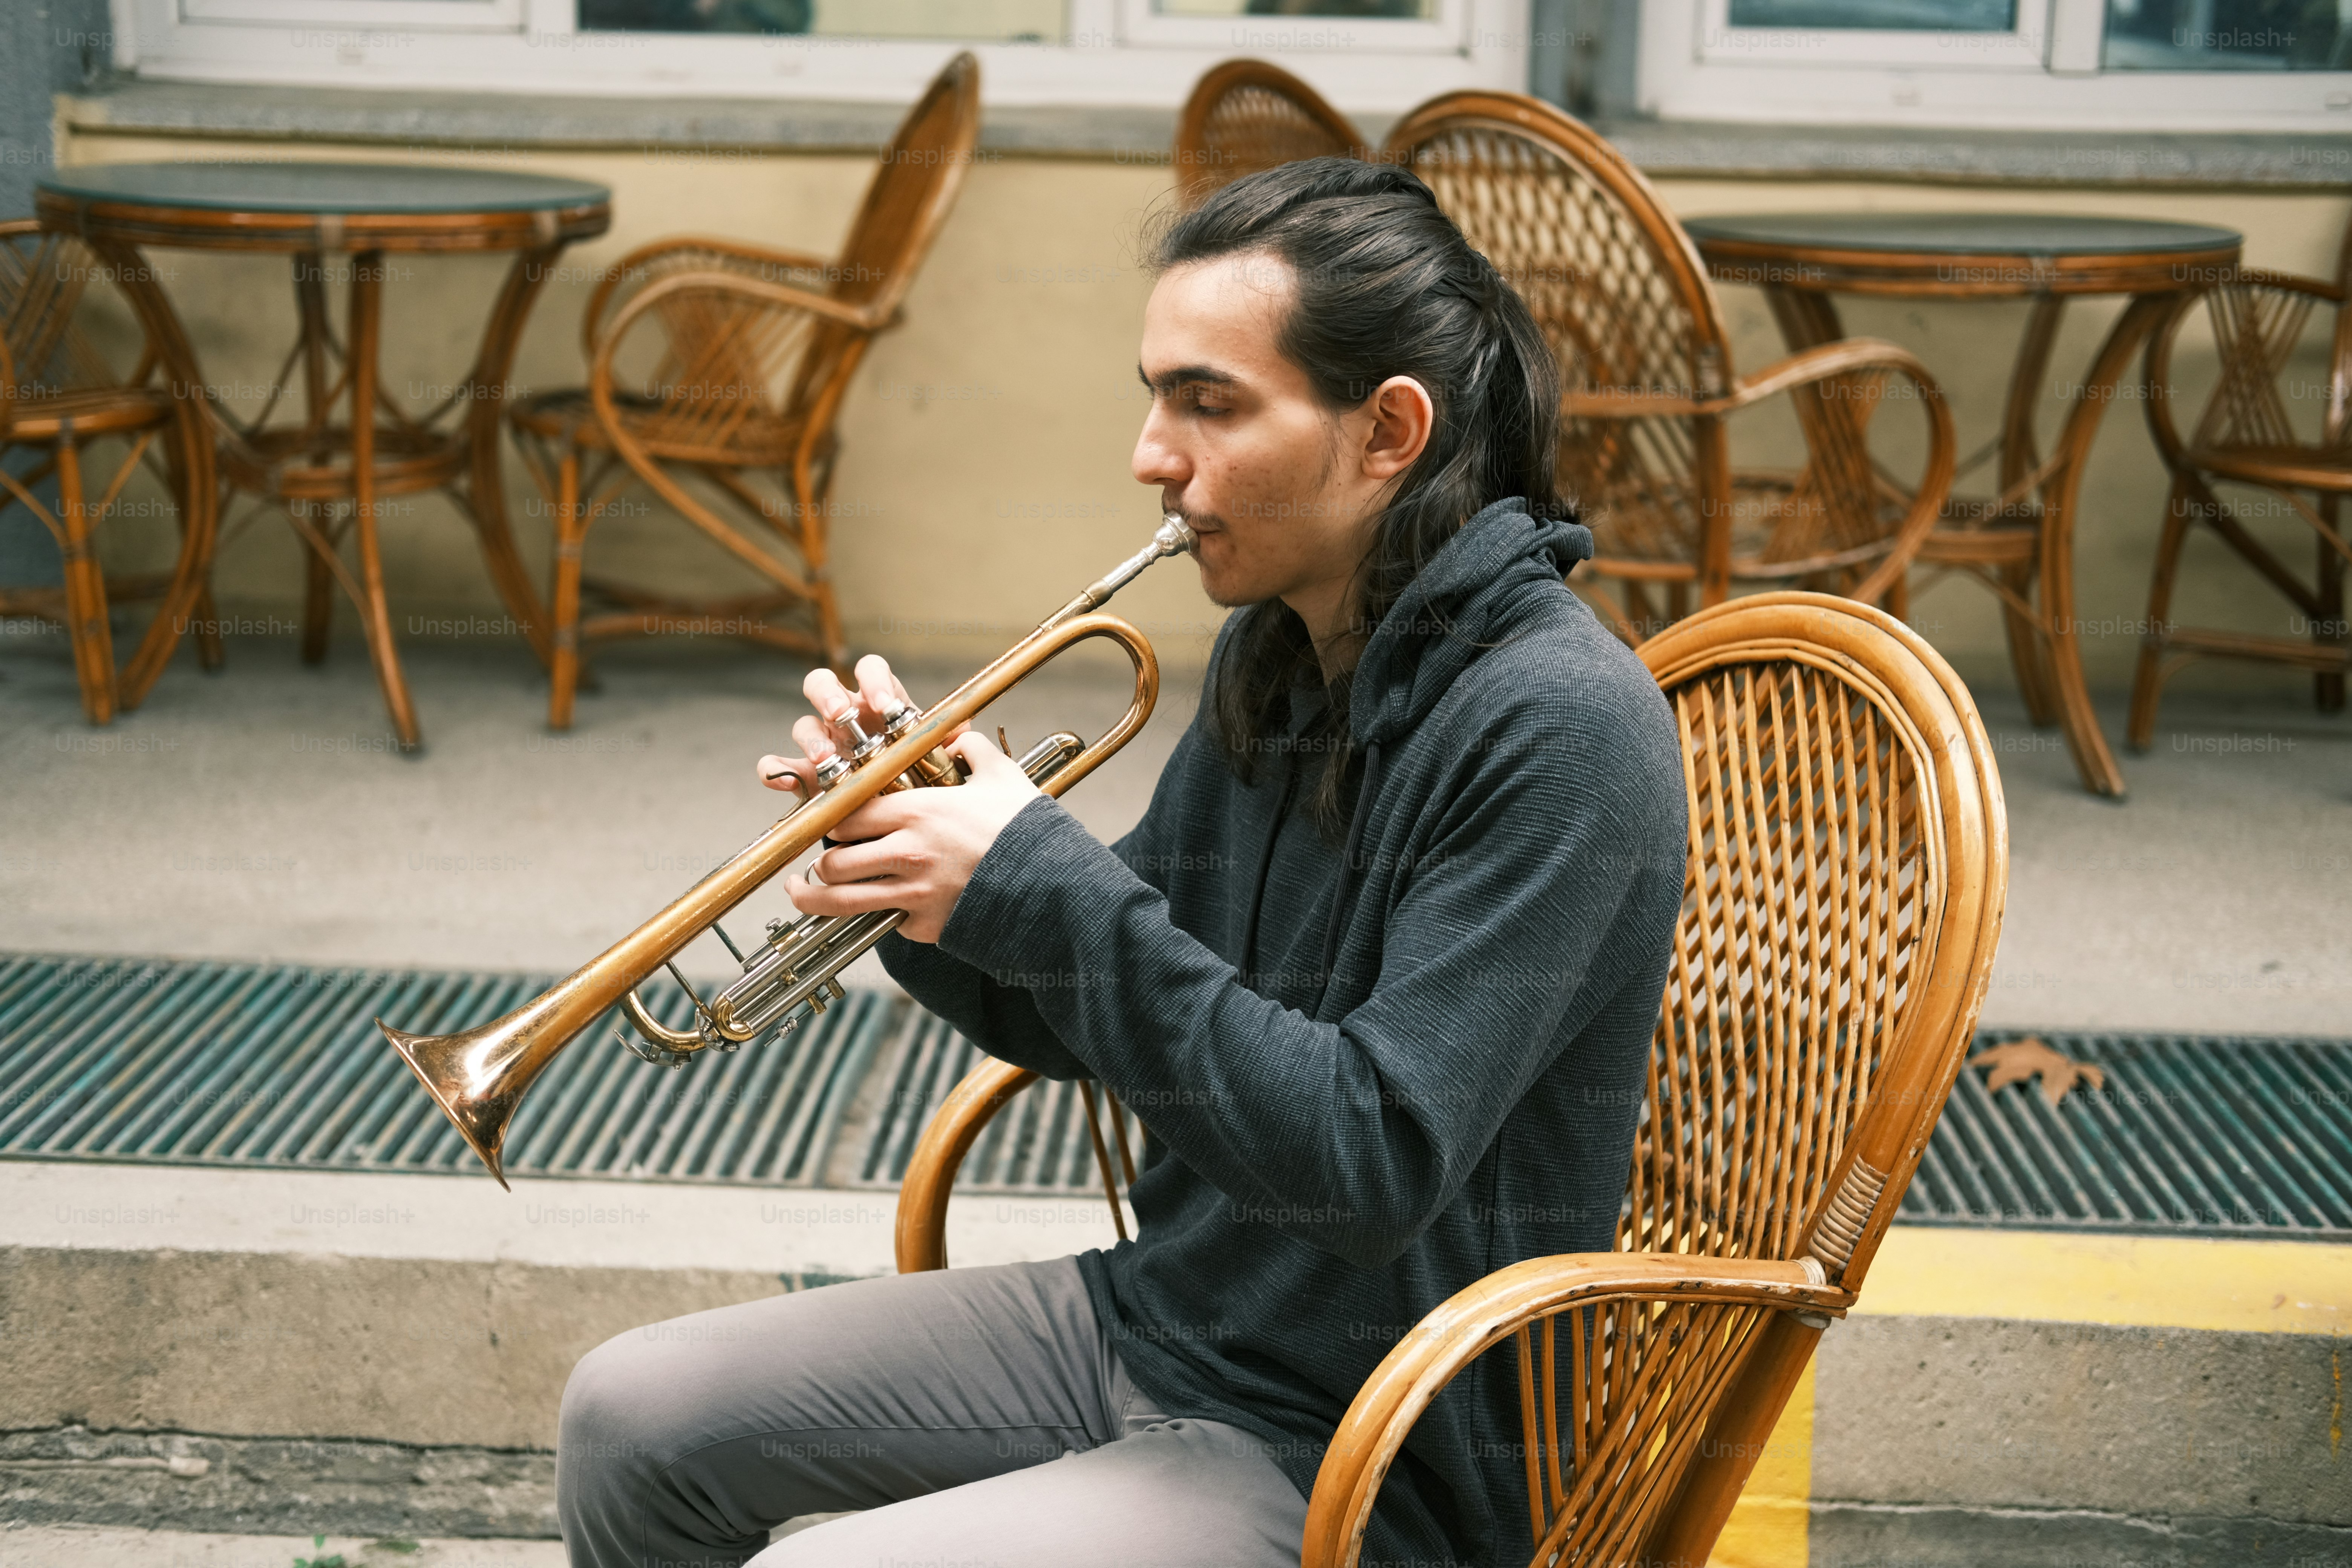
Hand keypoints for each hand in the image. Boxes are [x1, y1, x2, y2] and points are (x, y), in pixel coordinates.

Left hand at [753, 657, 1033, 943]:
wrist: (1053, 885)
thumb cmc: (1026, 830)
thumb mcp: (1002, 777)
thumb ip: (973, 750)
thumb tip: (960, 736)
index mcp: (916, 812)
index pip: (846, 815)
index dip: (831, 820)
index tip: (830, 823)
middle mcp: (905, 853)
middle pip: (833, 860)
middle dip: (820, 861)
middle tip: (820, 861)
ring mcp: (912, 893)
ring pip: (840, 900)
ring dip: (815, 897)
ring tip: (803, 893)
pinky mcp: (925, 926)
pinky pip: (885, 924)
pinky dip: (880, 918)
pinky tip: (878, 912)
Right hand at [754, 655, 966, 800]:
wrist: (898, 808)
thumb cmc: (916, 768)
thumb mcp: (933, 753)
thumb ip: (945, 738)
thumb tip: (961, 731)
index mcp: (877, 700)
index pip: (869, 670)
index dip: (874, 680)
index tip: (885, 704)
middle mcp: (845, 714)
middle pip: (822, 684)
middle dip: (829, 696)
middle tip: (842, 715)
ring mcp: (821, 740)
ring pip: (802, 725)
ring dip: (810, 739)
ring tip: (825, 759)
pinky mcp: (804, 772)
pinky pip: (778, 765)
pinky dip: (775, 771)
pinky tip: (784, 781)